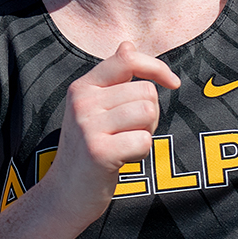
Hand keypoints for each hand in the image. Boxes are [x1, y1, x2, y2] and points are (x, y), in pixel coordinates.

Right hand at [43, 41, 179, 224]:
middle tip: (129, 134)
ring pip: (148, 113)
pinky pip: (144, 141)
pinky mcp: (98, 152)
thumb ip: (112, 78)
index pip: (127, 59)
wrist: (64, 194)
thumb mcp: (93, 109)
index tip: (172, 83)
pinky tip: (123, 161)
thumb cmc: (88, 149)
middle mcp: (82, 102)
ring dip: (146, 132)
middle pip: (146, 92)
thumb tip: (128, 44)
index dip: (156, 67)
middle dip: (150, 115)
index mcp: (82, 87)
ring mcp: (87, 126)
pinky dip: (141, 153)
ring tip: (126, 145)